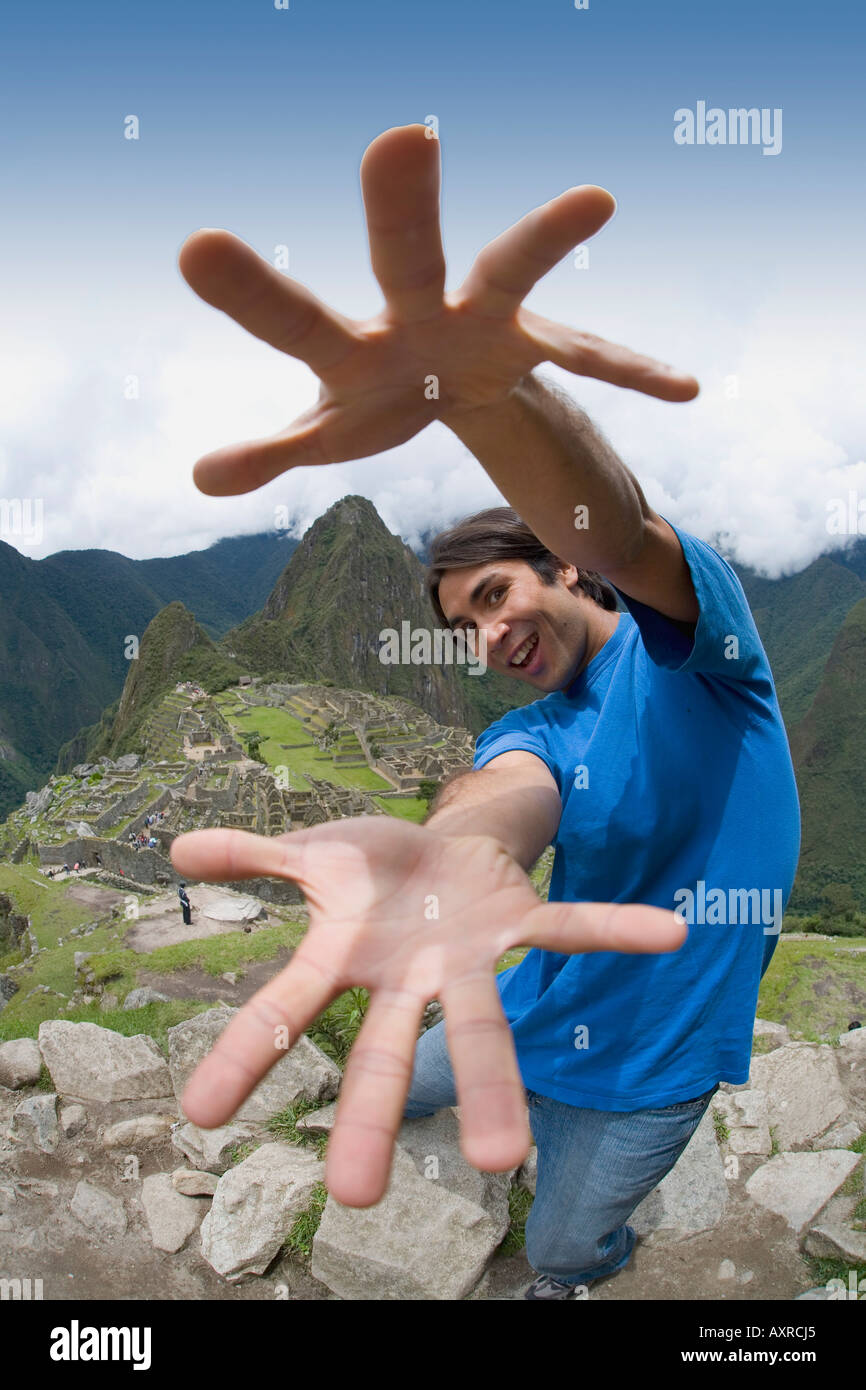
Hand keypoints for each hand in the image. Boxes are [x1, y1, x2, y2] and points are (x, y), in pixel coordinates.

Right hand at [169, 817, 686, 1206]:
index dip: (242, 1061)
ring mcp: (468, 960)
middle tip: (357, 1197)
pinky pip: (569, 926)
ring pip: (481, 1026)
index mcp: (345, 959)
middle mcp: (407, 979)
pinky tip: (669, 933)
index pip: (281, 1014)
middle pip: (386, 1052)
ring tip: (510, 1157)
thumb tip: (177, 851)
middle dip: (372, 1117)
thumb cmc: (376, 866)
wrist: (448, 842)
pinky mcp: (519, 925)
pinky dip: (615, 927)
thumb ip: (252, 858)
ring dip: (494, 1087)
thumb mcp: (313, 854)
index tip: (199, 1120)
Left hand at [177, 124, 698, 496]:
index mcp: (355, 344)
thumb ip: (269, 451)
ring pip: (515, 270)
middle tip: (401, 135)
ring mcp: (485, 321)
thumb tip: (197, 475)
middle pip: (406, 255)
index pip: (296, 319)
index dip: (250, 293)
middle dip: (402, 206)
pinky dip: (635, 371)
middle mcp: (419, 309)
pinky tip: (685, 387)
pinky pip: (593, 358)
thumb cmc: (374, 397)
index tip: (196, 246)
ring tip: (597, 198)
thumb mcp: (327, 432)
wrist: (447, 379)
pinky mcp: (540, 345)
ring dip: (548, 238)